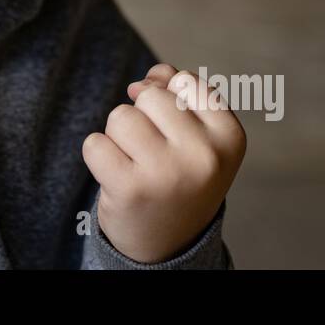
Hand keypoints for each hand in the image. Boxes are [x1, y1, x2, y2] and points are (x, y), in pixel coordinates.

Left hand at [82, 63, 245, 263]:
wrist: (169, 243)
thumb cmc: (180, 173)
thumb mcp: (196, 133)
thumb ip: (176, 91)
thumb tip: (142, 82)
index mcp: (230, 136)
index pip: (183, 81)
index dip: (169, 99)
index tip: (176, 134)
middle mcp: (205, 155)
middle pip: (149, 96)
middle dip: (142, 117)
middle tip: (155, 155)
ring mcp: (168, 172)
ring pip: (120, 116)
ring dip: (119, 137)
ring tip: (137, 166)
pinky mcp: (130, 189)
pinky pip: (94, 143)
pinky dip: (98, 156)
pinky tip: (118, 178)